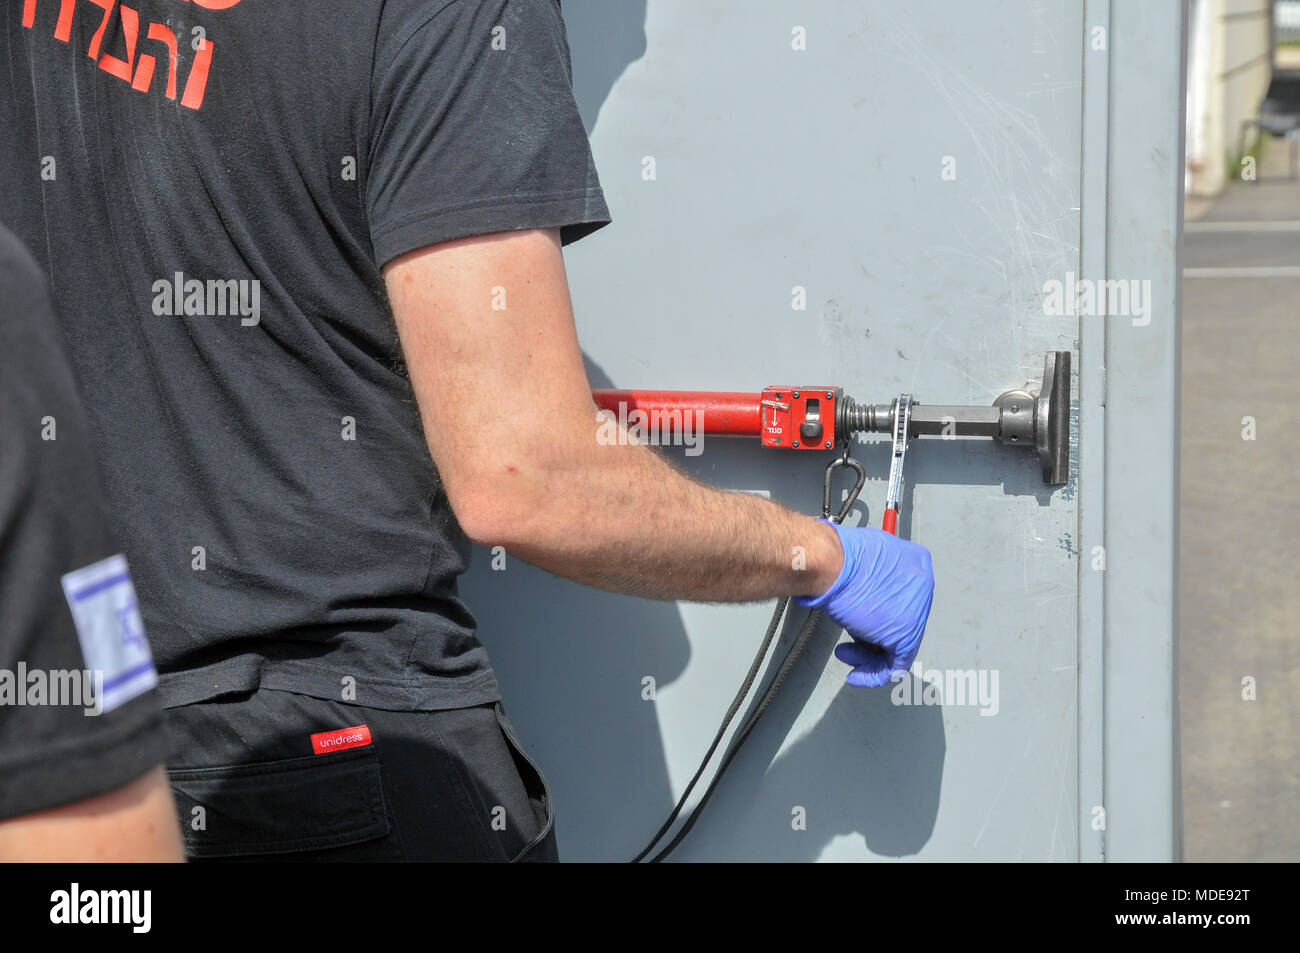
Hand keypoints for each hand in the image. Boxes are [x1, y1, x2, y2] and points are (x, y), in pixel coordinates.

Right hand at [795, 519, 933, 686]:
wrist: (830, 563)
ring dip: (868, 656)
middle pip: (900, 622)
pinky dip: (874, 674)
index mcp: (917, 560)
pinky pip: (895, 664)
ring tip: (845, 653)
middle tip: (850, 642)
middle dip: (872, 636)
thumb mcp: (864, 555)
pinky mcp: (906, 634)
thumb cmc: (836, 555)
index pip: (903, 597)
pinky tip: (856, 675)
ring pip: (898, 645)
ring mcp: (917, 611)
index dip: (880, 614)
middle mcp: (923, 585)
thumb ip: (874, 573)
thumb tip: (864, 590)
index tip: (864, 622)